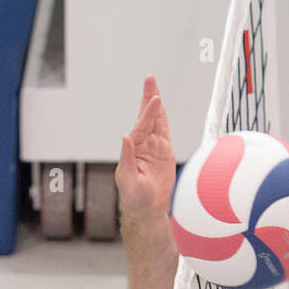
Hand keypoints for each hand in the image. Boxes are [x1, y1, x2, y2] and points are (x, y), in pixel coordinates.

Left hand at [116, 75, 175, 217]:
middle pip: (146, 117)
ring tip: (155, 87)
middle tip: (150, 78)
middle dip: (148, 98)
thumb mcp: (128, 180)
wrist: (148, 210)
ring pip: (156, 121)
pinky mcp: (164, 152)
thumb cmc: (135, 198)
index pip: (141, 126)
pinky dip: (163, 118)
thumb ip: (126, 158)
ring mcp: (154, 147)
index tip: (155, 99)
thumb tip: (124, 137)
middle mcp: (142, 144)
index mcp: (133, 149)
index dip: (148, 112)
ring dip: (156, 104)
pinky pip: (164, 130)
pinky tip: (161, 106)